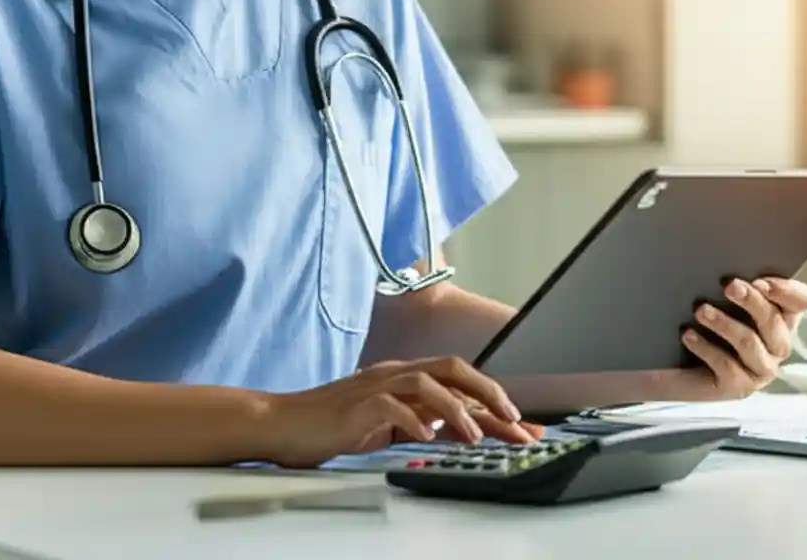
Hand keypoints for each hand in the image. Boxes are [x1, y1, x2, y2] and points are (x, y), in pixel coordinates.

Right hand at [265, 356, 534, 467]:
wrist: (283, 424)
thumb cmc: (333, 426)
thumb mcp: (389, 425)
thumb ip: (423, 421)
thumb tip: (463, 430)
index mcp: (404, 376)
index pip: (459, 381)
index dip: (495, 401)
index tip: (523, 425)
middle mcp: (394, 374)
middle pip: (452, 368)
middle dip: (489, 392)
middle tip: (514, 420)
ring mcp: (375, 386)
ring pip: (427, 381)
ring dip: (456, 409)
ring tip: (476, 436)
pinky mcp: (356, 404)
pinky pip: (391, 406)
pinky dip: (413, 420)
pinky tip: (427, 437)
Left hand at [669, 277, 806, 400]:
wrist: (673, 367)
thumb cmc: (704, 326)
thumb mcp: (720, 300)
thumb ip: (736, 286)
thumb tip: (731, 274)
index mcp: (780, 318)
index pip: (801, 301)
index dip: (787, 290)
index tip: (761, 281)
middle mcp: (776, 344)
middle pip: (774, 321)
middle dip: (752, 301)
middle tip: (729, 286)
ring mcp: (761, 369)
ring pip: (750, 343)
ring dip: (724, 323)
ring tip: (701, 311)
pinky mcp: (740, 387)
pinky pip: (727, 365)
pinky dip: (706, 348)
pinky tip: (689, 335)